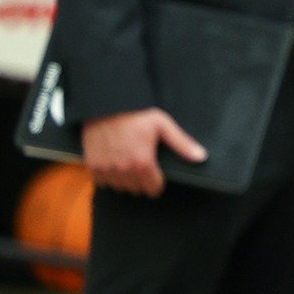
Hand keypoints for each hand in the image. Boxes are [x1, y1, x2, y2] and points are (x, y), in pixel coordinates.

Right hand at [81, 108, 206, 197]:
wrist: (107, 105)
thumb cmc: (136, 114)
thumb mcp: (163, 126)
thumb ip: (182, 144)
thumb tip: (201, 157)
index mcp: (143, 163)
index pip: (153, 189)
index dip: (157, 183)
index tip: (157, 177)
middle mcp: (123, 169)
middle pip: (136, 189)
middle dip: (142, 182)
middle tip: (143, 167)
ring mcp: (106, 168)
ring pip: (119, 187)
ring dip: (125, 180)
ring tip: (129, 164)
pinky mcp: (92, 165)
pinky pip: (102, 182)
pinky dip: (108, 177)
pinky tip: (114, 164)